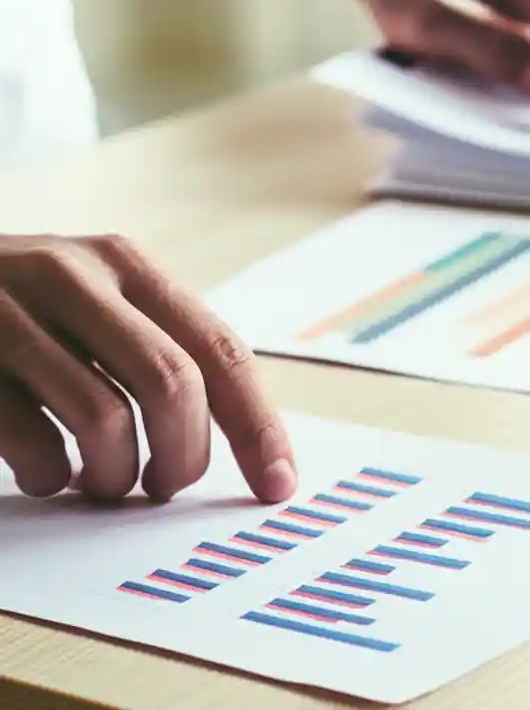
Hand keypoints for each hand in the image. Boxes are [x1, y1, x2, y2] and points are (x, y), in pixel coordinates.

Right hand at [0, 235, 296, 502]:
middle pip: (173, 385)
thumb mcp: (91, 309)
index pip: (220, 351)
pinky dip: (49, 477)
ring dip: (115, 476)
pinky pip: (32, 440)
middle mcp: (70, 274)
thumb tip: (250, 443)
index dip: (258, 426)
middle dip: (183, 457)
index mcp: (124, 265)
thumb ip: (155, 353)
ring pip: (104, 418)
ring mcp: (4, 310)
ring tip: (104, 485)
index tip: (279, 486)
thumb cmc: (11, 316)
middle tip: (164, 488)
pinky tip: (43, 474)